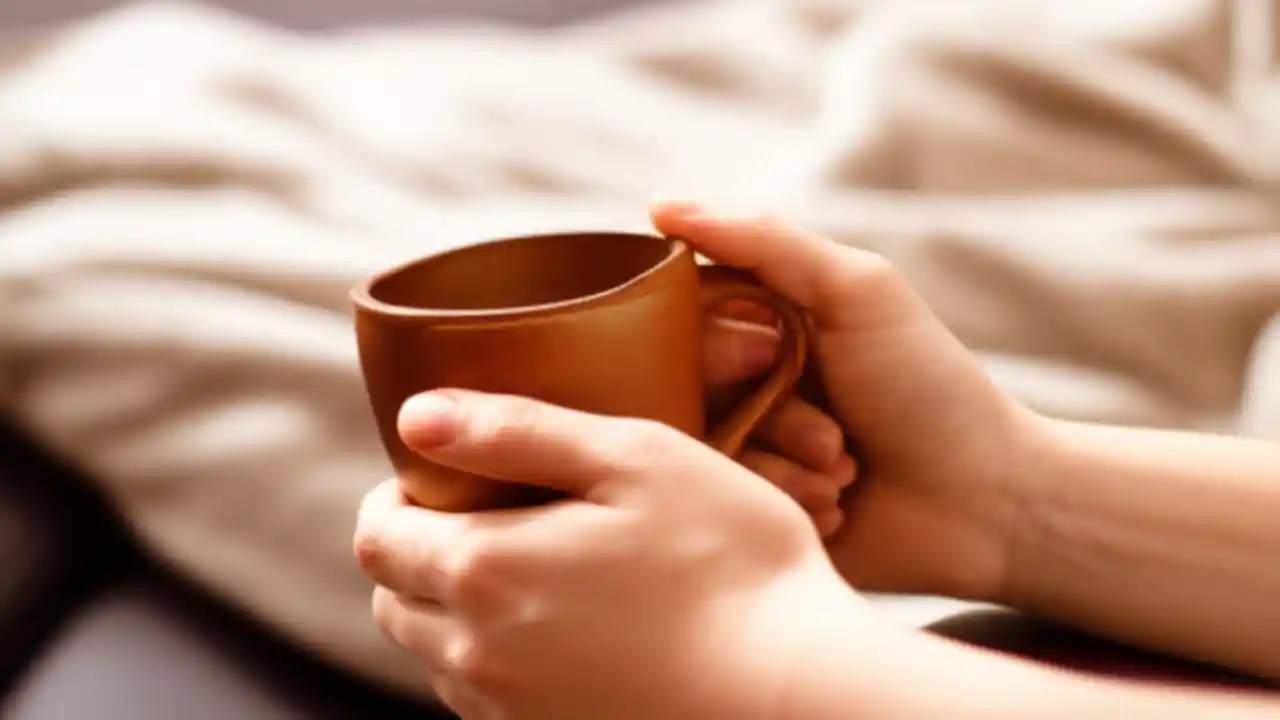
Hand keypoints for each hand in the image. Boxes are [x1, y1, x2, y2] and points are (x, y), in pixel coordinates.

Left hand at [354, 389, 868, 719]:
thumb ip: (518, 430)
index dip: (397, 496)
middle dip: (417, 552)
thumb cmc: (731, 561)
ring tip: (529, 568)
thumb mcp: (635, 458)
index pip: (377, 536)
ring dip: (452, 607)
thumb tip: (419, 416)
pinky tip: (565, 627)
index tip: (444, 475)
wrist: (796, 687)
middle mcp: (478, 654)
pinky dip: (496, 656)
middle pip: (392, 599)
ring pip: (434, 653)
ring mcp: (512, 709)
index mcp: (485, 570)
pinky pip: (484, 698)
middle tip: (482, 515)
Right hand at [654, 200, 1037, 600]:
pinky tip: (838, 507)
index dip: (715, 345)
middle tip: (830, 431)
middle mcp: (751, 386)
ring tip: (843, 469)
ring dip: (781, 463)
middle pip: (690, 394)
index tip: (767, 357)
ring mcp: (755, 453)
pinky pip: (729, 505)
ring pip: (706, 454)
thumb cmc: (930, 388)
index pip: (684, 323)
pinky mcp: (762, 512)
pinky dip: (788, 501)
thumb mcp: (856, 293)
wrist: (986, 503)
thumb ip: (763, 242)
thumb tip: (662, 206)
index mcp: (767, 326)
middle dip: (764, 412)